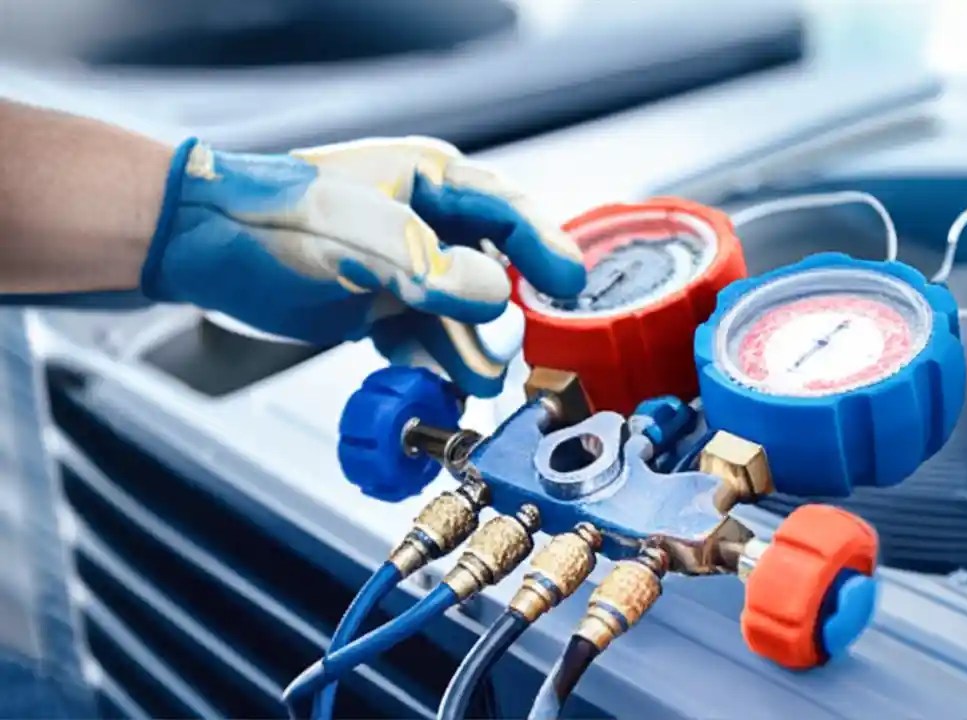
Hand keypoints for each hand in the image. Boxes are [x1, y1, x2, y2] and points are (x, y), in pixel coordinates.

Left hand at [142, 137, 585, 396]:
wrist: (203, 248)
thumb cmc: (268, 218)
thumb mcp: (353, 236)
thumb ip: (428, 266)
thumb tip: (496, 296)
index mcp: (430, 182)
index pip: (511, 213)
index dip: (547, 251)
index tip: (572, 289)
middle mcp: (429, 224)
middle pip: (495, 275)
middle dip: (498, 321)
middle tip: (497, 356)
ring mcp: (410, 269)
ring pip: (464, 318)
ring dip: (467, 354)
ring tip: (465, 384)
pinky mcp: (387, 307)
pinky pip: (427, 342)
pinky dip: (431, 368)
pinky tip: (427, 388)